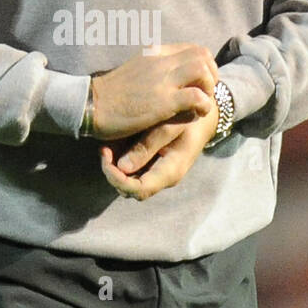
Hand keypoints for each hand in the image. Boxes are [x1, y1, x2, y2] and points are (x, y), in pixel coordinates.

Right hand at [90, 44, 217, 140]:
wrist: (90, 105)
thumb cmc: (109, 95)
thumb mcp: (134, 71)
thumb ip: (153, 70)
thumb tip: (168, 78)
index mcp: (154, 53)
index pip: (193, 49)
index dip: (205, 66)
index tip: (201, 83)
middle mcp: (160, 61)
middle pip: (202, 55)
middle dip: (211, 75)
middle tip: (205, 93)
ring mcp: (162, 80)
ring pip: (202, 70)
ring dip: (208, 88)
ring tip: (201, 104)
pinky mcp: (163, 101)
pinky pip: (196, 97)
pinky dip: (202, 105)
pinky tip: (195, 114)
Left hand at [99, 100, 218, 201]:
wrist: (203, 118)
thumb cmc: (189, 119)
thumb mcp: (171, 126)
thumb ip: (147, 146)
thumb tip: (122, 167)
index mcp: (170, 172)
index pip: (138, 190)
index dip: (118, 179)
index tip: (106, 157)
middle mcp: (162, 178)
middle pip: (129, 190)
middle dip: (112, 173)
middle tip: (104, 150)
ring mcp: (156, 174)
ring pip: (127, 182)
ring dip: (113, 168)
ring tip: (107, 146)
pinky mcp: (152, 166)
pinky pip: (130, 172)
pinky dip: (118, 161)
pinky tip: (114, 144)